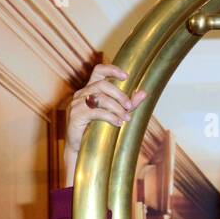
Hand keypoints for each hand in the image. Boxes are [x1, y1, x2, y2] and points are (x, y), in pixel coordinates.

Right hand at [63, 63, 146, 185]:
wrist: (81, 149)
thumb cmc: (97, 130)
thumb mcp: (115, 114)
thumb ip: (128, 104)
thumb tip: (143, 93)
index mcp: (90, 89)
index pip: (98, 71)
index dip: (111, 69)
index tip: (126, 76)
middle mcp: (82, 94)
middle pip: (102, 85)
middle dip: (119, 95)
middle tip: (130, 106)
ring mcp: (77, 104)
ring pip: (100, 98)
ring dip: (116, 108)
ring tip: (126, 118)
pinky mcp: (76, 116)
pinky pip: (95, 112)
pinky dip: (109, 117)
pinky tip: (118, 123)